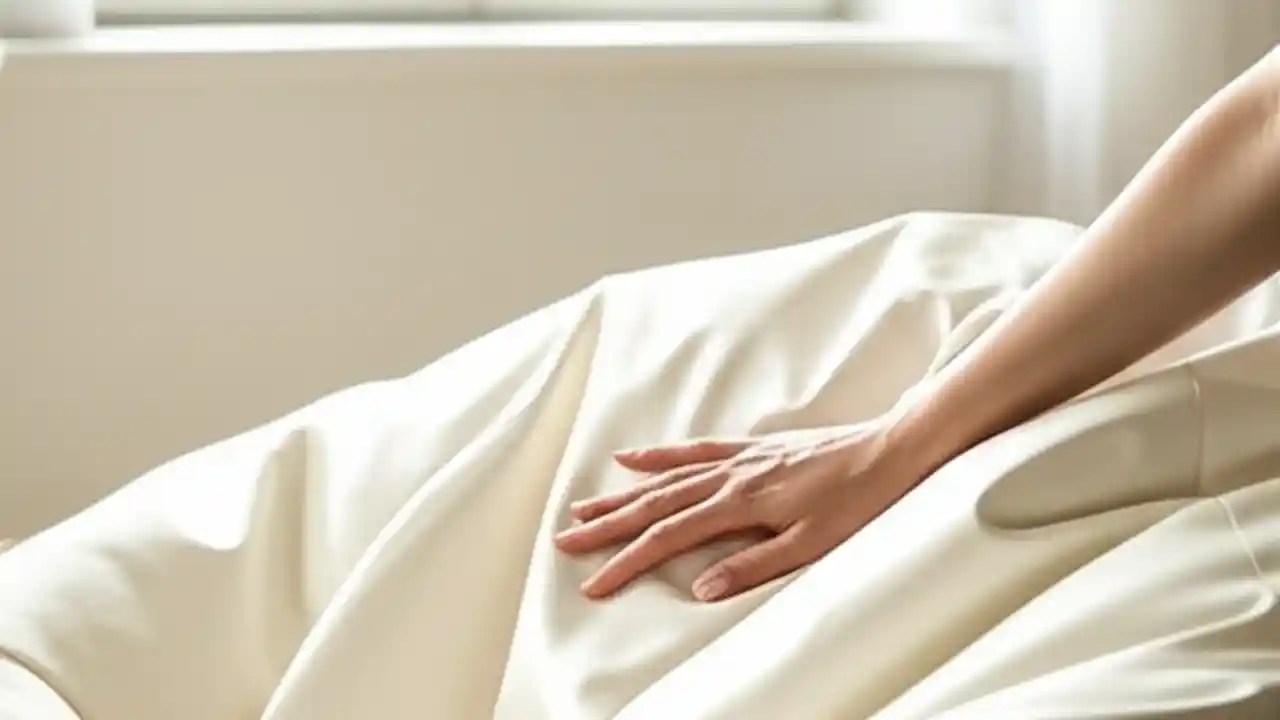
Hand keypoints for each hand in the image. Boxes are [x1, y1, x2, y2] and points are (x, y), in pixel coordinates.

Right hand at [555, 420, 923, 601]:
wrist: (889, 450)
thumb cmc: (857, 502)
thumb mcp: (811, 546)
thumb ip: (754, 567)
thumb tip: (702, 589)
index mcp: (740, 504)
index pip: (668, 538)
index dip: (627, 562)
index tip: (593, 582)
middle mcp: (729, 477)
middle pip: (654, 504)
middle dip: (608, 525)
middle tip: (566, 539)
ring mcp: (737, 459)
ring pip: (666, 478)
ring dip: (622, 493)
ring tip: (584, 505)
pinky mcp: (752, 449)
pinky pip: (694, 450)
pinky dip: (660, 454)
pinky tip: (633, 457)